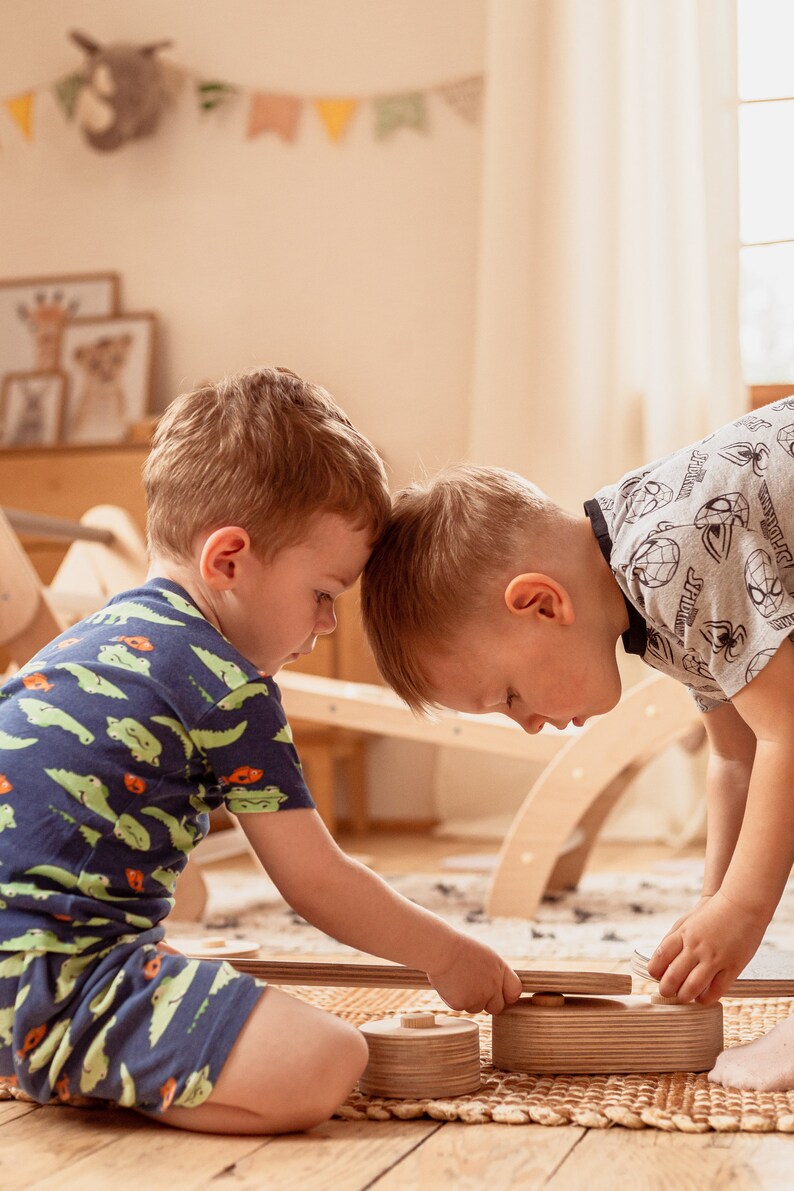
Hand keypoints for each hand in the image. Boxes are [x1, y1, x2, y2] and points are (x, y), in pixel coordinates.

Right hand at [426, 934, 522, 1014]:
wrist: (440, 949)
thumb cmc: (460, 948)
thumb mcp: (485, 955)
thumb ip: (495, 973)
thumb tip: (498, 988)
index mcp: (500, 970)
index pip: (515, 992)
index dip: (507, 995)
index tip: (500, 993)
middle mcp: (493, 986)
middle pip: (497, 1007)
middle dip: (488, 1002)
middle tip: (474, 989)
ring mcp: (478, 997)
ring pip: (476, 1008)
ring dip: (469, 1000)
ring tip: (458, 980)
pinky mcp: (462, 1004)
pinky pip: (460, 1007)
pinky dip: (454, 999)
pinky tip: (449, 983)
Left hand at [646, 890, 767, 1003]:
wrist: (743, 903)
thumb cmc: (713, 911)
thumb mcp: (687, 920)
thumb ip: (674, 938)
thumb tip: (660, 958)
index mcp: (682, 934)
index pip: (659, 958)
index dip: (655, 972)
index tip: (657, 976)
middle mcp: (695, 947)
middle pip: (673, 977)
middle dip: (666, 989)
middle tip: (667, 992)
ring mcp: (714, 958)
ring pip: (692, 987)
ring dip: (684, 996)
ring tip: (684, 997)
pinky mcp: (732, 967)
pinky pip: (716, 990)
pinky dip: (706, 998)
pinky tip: (702, 998)